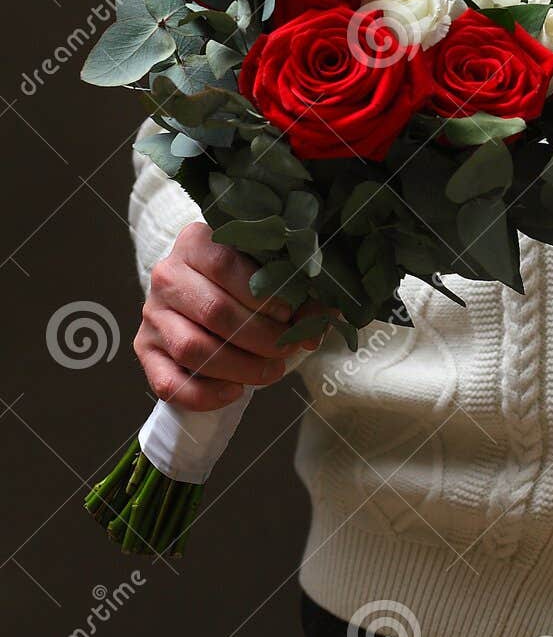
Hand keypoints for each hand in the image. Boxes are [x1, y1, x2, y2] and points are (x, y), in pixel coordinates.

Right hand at [134, 221, 334, 411]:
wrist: (203, 299)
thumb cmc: (244, 283)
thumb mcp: (268, 274)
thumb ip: (296, 289)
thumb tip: (323, 317)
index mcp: (196, 242)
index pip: (224, 263)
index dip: (262, 293)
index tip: (291, 313)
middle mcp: (167, 274)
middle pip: (214, 311)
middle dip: (260, 337)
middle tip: (289, 350)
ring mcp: (152, 314)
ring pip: (193, 348)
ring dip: (239, 367)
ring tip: (272, 372)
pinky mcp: (144, 351)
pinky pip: (169, 382)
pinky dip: (205, 394)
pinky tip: (234, 393)